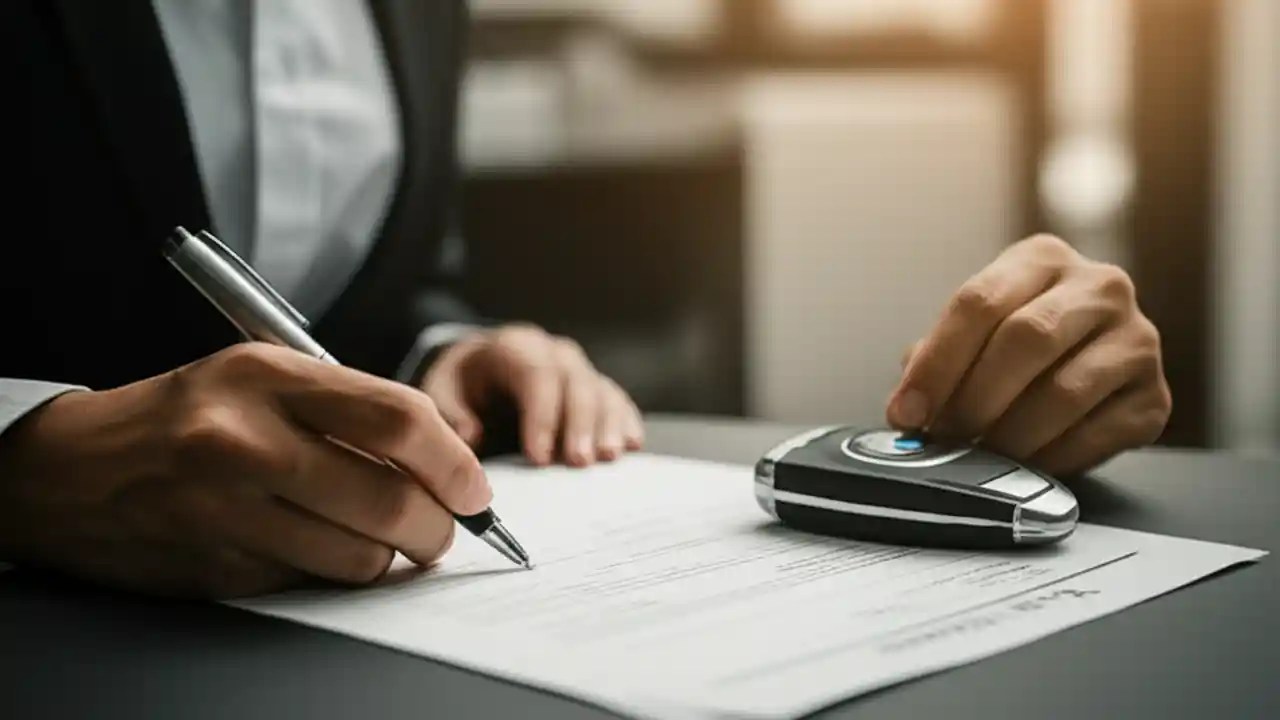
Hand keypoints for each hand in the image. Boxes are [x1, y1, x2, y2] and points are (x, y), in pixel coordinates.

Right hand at [0, 343, 490, 597]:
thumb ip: (348, 408)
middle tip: (443, 530)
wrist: (71, 469)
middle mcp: (246, 440)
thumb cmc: (185, 415)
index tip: (475, 489)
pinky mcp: (215, 566)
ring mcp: (226, 509)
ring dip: (390, 559)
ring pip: (359, 556)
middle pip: (391, 499)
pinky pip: (311, 582)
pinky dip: (333, 573)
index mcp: (268, 376)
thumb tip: (443, 462)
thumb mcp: (260, 376)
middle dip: (438, 527)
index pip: (399, 419)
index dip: (456, 462)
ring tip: (384, 541)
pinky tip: (317, 547)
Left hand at [421, 324, 643, 466]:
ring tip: (608, 458)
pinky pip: (616, 399)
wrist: (480, 370)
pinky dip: (625, 421)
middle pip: (575, 382)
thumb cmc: (461, 386)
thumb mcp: (441, 394)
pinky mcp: (594, 387)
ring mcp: (577, 369)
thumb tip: (471, 438)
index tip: (540, 456)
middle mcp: (552, 352)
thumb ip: (452, 414)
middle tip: (580, 462)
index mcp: (513, 347)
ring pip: (600, 390)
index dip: (541, 415)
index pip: (535, 374)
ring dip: (607, 425)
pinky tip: (631, 444)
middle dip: (579, 424)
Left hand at [886, 235, 1171, 475]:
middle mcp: (1099, 287)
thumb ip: (936, 359)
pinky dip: (1051, 458)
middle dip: (974, 399)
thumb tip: (908, 409)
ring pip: (1064, 391)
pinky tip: (1024, 466)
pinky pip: (1098, 435)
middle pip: (1026, 339)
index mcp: (1042, 258)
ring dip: (1011, 435)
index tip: (906, 411)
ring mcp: (1137, 339)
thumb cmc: (1015, 346)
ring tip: (980, 455)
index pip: (980, 302)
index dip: (936, 363)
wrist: (1091, 366)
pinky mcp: (1155, 396)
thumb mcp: (972, 333)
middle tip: (946, 436)